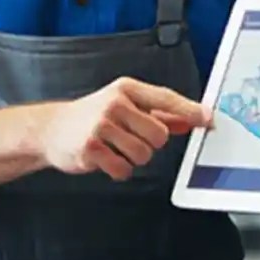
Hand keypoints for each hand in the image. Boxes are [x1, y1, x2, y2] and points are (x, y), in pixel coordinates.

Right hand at [41, 77, 211, 180]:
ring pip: (143, 155)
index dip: (190, 110)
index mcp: (126, 89)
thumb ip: (160, 114)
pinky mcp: (90, 149)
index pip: (166, 98)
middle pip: (159, 135)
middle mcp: (114, 104)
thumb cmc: (93, 116)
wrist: (51, 129)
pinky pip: (123, 169)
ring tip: (115, 148)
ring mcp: (101, 125)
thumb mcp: (125, 106)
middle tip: (131, 139)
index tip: (209, 119)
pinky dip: (118, 170)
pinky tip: (105, 159)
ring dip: (133, 158)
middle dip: (150, 144)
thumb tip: (192, 120)